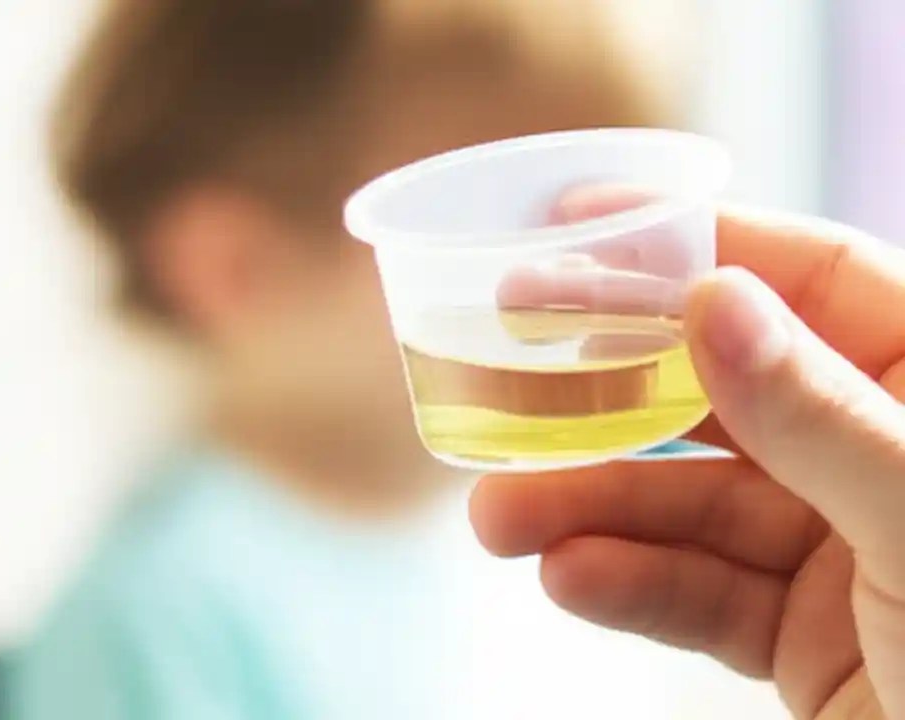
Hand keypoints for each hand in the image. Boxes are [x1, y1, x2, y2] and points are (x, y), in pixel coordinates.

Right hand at [471, 192, 904, 719]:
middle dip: (607, 398)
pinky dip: (629, 584)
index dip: (695, 245)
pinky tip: (567, 574)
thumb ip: (823, 416)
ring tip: (499, 519)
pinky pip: (701, 593)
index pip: (811, 281)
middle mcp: (882, 455)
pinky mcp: (801, 635)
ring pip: (692, 503)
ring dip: (589, 508)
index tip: (575, 229)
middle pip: (723, 395)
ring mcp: (840, 548)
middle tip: (502, 379)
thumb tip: (714, 300)